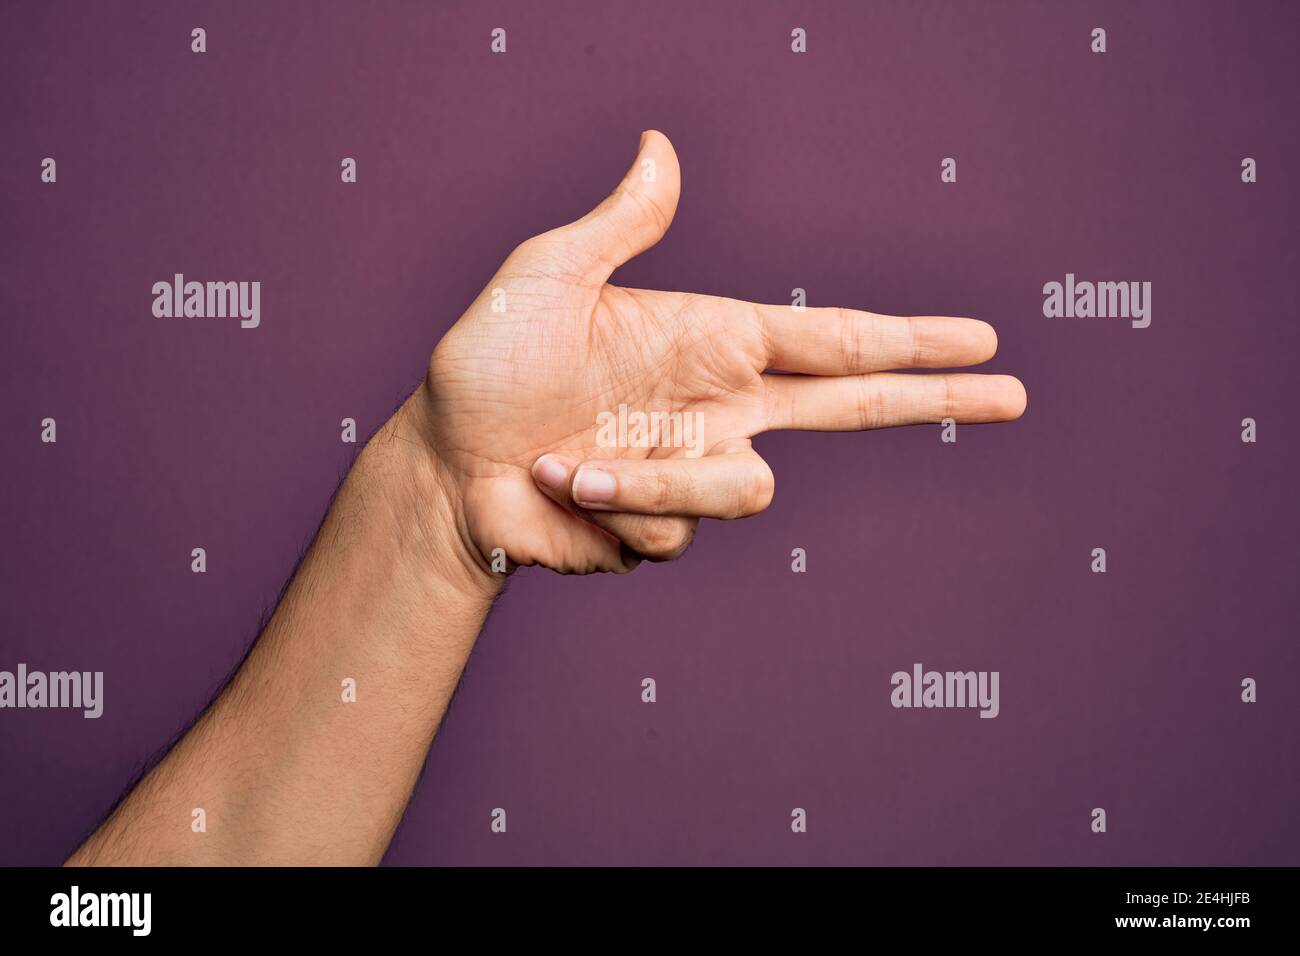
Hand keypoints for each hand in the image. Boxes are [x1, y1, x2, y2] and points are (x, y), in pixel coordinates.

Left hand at [412, 131, 1025, 575]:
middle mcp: (720, 409)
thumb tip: (660, 146)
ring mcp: (696, 473)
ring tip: (563, 463)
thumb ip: (619, 226)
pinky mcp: (664, 530)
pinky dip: (609, 507)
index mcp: (710, 342)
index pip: (832, 341)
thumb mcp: (546, 279)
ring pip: (748, 490)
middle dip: (933, 400)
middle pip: (854, 409)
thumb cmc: (487, 364)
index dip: (907, 340)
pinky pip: (675, 530)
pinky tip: (560, 490)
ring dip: (649, 478)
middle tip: (1013, 394)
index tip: (979, 338)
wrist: (444, 466)